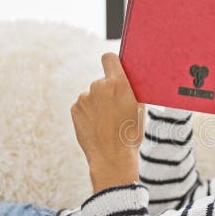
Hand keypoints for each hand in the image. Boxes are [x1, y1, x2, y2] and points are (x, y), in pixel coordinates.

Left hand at [71, 52, 145, 189]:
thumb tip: (127, 84)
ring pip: (93, 96)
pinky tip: (98, 127)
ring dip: (98, 105)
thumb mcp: (139, 109)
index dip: (112, 63)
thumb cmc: (130, 134)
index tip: (114, 69)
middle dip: (108, 92)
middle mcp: (98, 86)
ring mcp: (84, 98)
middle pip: (102, 82)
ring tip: (107, 123)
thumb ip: (130, 91)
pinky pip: (84, 107)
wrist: (112, 157)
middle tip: (116, 110)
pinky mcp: (75, 109)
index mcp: (118, 83)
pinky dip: (89, 114)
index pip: (109, 58)